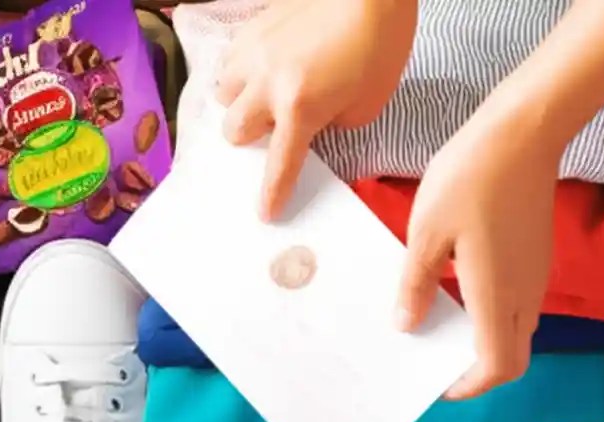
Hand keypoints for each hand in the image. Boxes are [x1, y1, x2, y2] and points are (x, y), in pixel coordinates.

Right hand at [215, 0, 416, 220]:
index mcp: (300, 107)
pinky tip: (263, 67)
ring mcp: (255, 53)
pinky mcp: (253, 27)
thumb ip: (333, 124)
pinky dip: (241, 71)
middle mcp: (268, 84)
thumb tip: (314, 125)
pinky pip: (230, 59)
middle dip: (249, 139)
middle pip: (234, 130)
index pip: (279, 163)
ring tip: (262, 96)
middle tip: (271, 131)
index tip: (265, 211)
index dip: (272, 192)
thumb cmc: (380, 45)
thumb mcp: (368, 104)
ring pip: (223, 93)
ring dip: (240, 103)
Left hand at [397, 107, 558, 399]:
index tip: (440, 383)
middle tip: (435, 356)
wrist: (522, 132)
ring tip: (438, 322)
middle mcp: (524, 294)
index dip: (471, 385)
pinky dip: (490, 310)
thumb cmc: (470, 178)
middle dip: (476, 368)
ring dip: (482, 337)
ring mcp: (535, 274)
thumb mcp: (425, 233)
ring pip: (515, 328)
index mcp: (496, 296)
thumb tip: (407, 325)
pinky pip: (517, 300)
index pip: (498, 366)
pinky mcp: (536, 254)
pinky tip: (456, 287)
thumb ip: (416, 284)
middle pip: (512, 355)